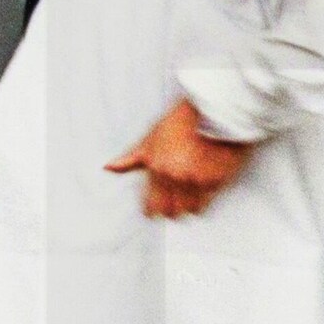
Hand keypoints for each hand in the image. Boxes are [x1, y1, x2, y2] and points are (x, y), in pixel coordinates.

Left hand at [107, 98, 252, 218]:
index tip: (155, 211)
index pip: (151, 207)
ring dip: (191, 205)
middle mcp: (175, 176)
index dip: (153, 210)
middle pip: (172, 213)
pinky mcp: (215, 180)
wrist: (209, 111)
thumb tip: (108, 167)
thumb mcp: (149, 139)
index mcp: (157, 168)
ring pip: (192, 210)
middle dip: (173, 209)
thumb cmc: (179, 123)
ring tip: (192, 192)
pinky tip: (205, 184)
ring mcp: (196, 179)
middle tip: (176, 200)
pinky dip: (206, 196)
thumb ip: (130, 159)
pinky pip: (208, 200)